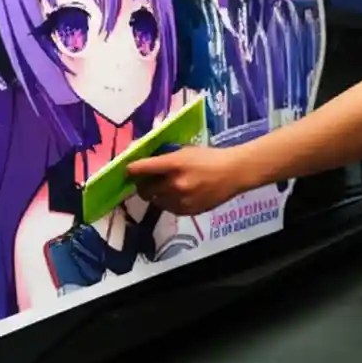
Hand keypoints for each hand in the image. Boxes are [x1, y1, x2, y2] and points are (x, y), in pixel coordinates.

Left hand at [126, 145, 247, 215]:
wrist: (234, 173)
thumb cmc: (210, 157)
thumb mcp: (186, 151)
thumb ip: (165, 158)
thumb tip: (145, 162)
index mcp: (174, 164)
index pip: (143, 168)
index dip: (132, 170)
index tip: (127, 170)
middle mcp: (175, 184)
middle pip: (145, 189)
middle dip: (142, 185)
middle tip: (144, 180)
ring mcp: (181, 200)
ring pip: (155, 201)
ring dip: (155, 195)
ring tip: (163, 188)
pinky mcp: (187, 211)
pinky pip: (168, 209)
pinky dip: (167, 202)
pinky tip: (176, 194)